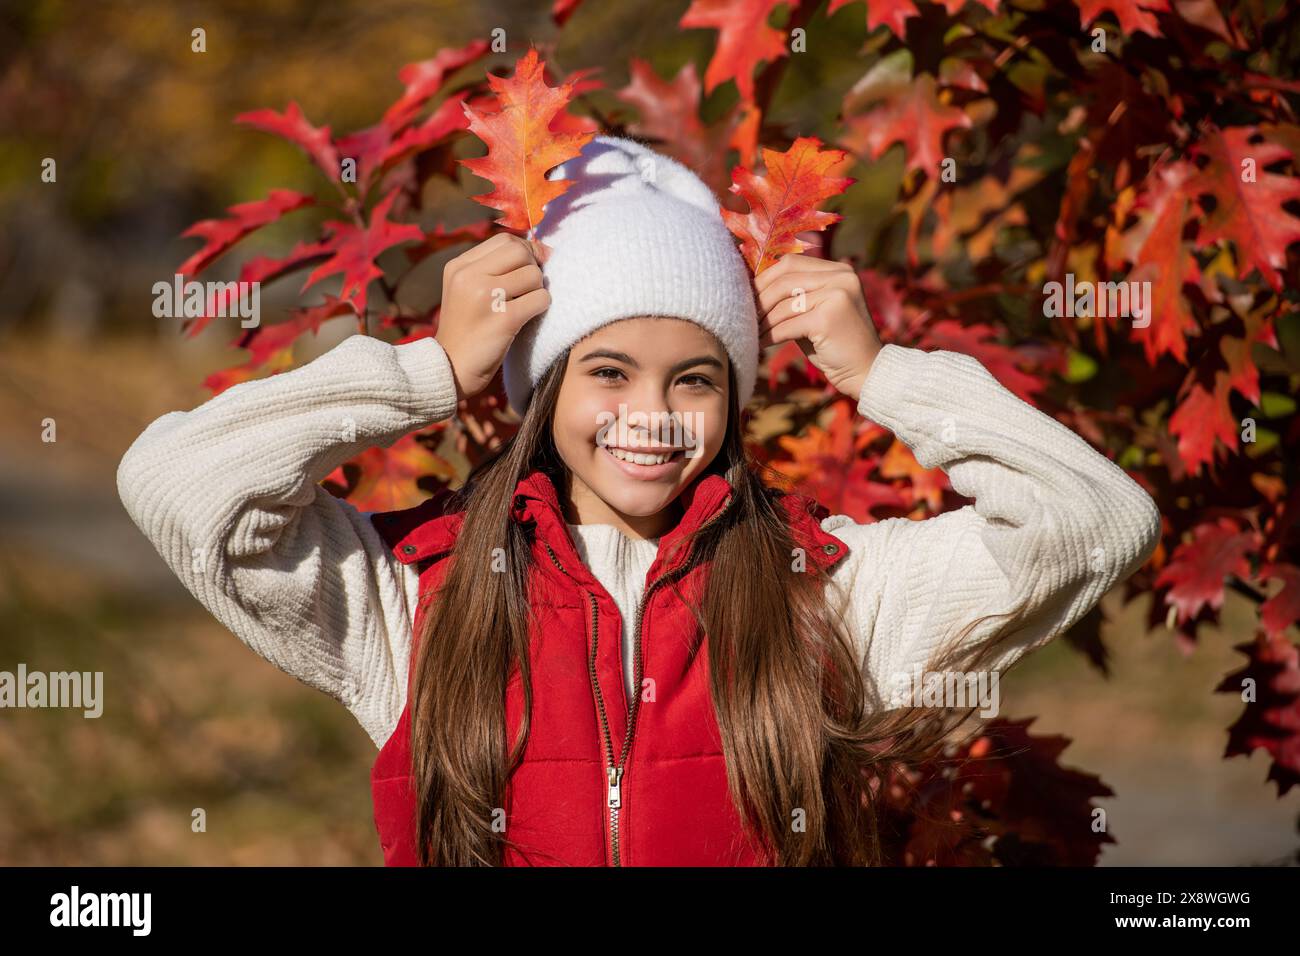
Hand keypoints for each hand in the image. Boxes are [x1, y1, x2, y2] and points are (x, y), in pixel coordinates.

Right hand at [435, 233, 550, 400]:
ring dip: (537, 290)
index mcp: (459, 266)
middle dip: (533, 267)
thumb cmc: (467, 329)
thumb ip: (493, 268)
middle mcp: (469, 276)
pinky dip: (541, 307)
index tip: (531, 266)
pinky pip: (540, 299)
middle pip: (520, 252)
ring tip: (524, 305)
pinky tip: (528, 317)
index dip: (525, 250)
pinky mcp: (504, 319)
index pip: (504, 240)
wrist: (451, 368)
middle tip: (529, 287)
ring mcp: (486, 296)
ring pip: (534, 275)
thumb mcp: (466, 290)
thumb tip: (541, 249)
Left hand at [755, 254, 881, 399]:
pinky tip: (759, 343)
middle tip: (742, 314)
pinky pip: (787, 325)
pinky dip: (769, 336)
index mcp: (839, 270)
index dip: (764, 278)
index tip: (745, 294)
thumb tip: (753, 286)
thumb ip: (795, 296)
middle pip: (785, 279)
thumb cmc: (835, 344)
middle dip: (759, 298)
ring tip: (750, 332)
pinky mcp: (828, 318)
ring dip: (762, 321)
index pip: (791, 263)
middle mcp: (842, 276)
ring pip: (784, 305)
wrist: (867, 371)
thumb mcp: (817, 311)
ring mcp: (837, 295)